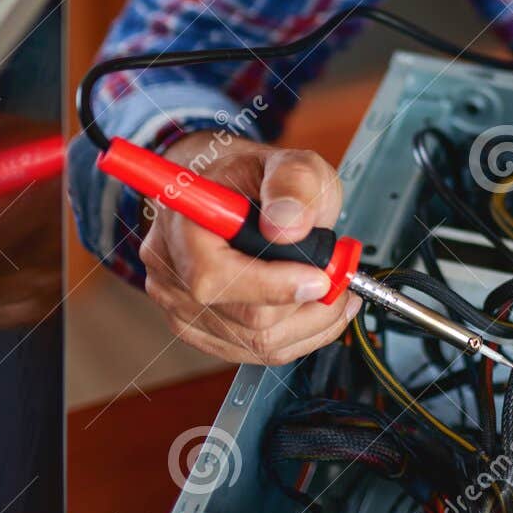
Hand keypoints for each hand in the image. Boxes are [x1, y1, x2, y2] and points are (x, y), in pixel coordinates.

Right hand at [137, 132, 358, 364]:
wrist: (232, 189)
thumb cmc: (256, 177)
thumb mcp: (290, 161)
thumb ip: (294, 184)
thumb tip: (289, 225)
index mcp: (184, 221)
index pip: (214, 276)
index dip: (272, 286)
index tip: (319, 277)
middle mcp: (170, 269)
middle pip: (241, 317)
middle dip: (306, 306)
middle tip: (341, 281)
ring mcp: (179, 304)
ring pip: (253, 342)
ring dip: (309, 325)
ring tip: (336, 293)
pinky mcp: (199, 327)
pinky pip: (252, 350)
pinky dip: (295, 337)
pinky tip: (317, 310)